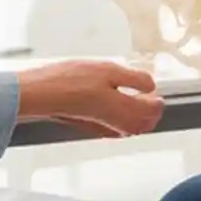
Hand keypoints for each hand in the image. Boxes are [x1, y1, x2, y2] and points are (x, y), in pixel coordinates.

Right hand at [17, 60, 163, 136]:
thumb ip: (134, 79)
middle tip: (152, 99)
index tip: (158, 93)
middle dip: (151, 113)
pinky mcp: (89, 127)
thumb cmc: (72, 79)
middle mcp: (116, 123)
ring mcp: (102, 127)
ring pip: (129, 129)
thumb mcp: (109, 70)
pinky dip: (123, 122)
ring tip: (137, 102)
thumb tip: (151, 86)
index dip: (158, 102)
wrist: (42, 93)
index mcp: (124, 109)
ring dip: (138, 118)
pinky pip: (115, 130)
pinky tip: (118, 109)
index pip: (151, 111)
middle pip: (143, 125)